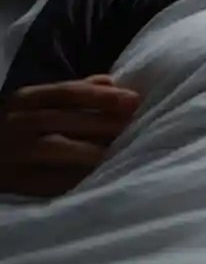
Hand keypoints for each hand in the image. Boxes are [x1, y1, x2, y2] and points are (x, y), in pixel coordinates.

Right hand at [0, 75, 139, 196]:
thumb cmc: (20, 126)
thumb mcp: (38, 103)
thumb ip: (73, 92)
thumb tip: (112, 82)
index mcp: (27, 99)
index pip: (67, 92)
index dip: (102, 96)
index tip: (133, 99)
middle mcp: (19, 122)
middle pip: (65, 119)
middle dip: (103, 122)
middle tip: (133, 125)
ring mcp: (14, 152)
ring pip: (56, 147)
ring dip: (92, 148)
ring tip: (119, 149)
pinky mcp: (16, 181)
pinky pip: (49, 178)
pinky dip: (76, 175)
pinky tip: (99, 174)